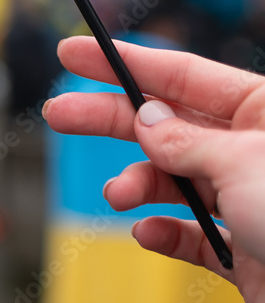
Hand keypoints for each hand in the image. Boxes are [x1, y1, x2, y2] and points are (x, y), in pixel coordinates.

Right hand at [43, 36, 264, 302]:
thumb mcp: (242, 163)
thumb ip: (183, 139)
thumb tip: (146, 118)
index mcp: (264, 113)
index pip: (182, 74)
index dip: (124, 62)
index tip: (75, 51)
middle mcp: (253, 152)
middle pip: (165, 123)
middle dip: (110, 120)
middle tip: (58, 113)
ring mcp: (247, 202)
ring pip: (172, 180)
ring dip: (136, 185)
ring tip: (119, 197)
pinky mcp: (244, 251)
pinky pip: (189, 234)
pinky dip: (163, 233)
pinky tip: (149, 234)